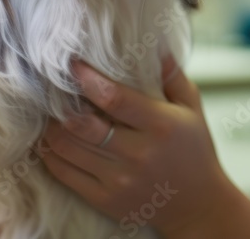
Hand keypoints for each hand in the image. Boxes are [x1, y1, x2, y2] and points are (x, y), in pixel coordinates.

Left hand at [39, 56, 239, 236]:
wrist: (198, 206)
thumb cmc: (194, 149)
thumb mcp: (192, 108)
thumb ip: (172, 75)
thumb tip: (155, 44)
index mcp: (160, 126)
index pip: (113, 99)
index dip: (88, 79)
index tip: (72, 64)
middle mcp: (138, 154)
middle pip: (82, 125)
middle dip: (62, 104)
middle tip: (55, 89)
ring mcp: (119, 180)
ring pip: (67, 148)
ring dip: (52, 127)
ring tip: (51, 112)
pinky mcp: (105, 199)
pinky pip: (64, 174)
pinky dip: (51, 153)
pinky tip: (52, 139)